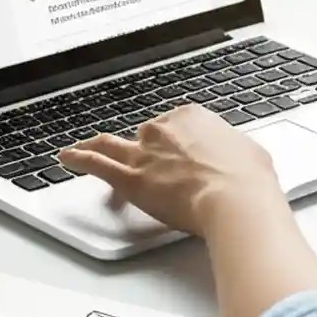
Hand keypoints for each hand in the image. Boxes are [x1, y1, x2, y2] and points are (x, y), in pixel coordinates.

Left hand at [59, 105, 284, 235]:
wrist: (235, 198)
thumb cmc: (248, 179)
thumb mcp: (250, 153)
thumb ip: (234, 152)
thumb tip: (239, 159)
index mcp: (193, 117)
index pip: (174, 125)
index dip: (175, 143)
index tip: (178, 154)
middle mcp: (164, 130)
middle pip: (146, 138)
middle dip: (147, 152)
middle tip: (154, 169)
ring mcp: (144, 153)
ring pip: (112, 145)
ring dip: (95, 146)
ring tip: (81, 148)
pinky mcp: (131, 179)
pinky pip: (97, 165)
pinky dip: (79, 160)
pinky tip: (66, 158)